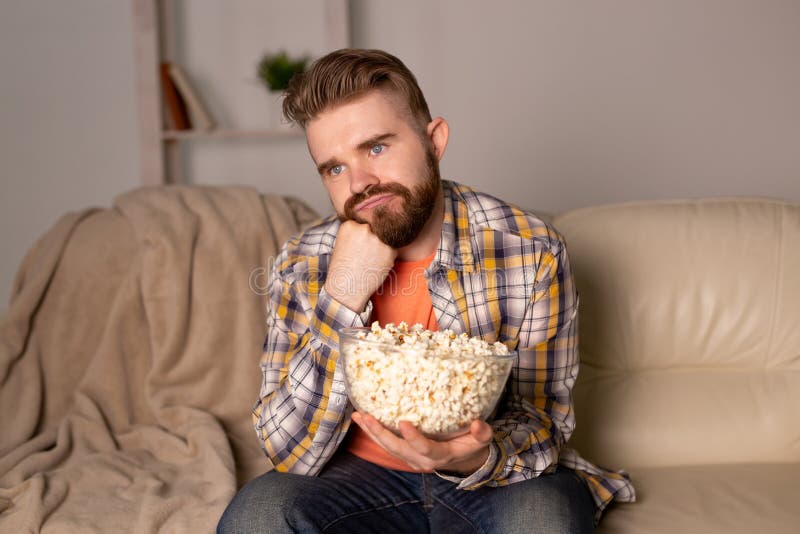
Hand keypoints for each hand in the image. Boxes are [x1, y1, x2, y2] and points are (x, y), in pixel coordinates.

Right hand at [325, 221, 396, 312]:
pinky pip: (393, 248)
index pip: (364, 221)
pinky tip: (377, 264)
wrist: (347, 289)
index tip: (362, 242)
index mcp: (350, 225)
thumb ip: (356, 232)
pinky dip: (388, 256)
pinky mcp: (390, 250)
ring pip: (386, 237)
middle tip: (367, 252)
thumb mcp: (343, 243)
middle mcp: (364, 228)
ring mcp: (378, 239)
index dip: (365, 233)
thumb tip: (373, 226)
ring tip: (371, 260)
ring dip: (382, 246)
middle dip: (374, 237)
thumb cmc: (343, 268)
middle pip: (376, 227)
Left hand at [351, 412, 492, 473]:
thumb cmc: (471, 445)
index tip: (403, 422)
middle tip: (366, 417)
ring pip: (387, 448)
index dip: (414, 438)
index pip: (425, 448)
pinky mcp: (404, 454)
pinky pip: (386, 445)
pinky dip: (374, 433)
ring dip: (372, 432)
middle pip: (397, 449)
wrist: (464, 461)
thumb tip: (478, 423)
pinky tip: (363, 420)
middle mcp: (422, 460)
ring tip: (358, 416)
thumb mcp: (482, 440)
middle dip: (380, 433)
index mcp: (441, 454)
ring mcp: (411, 458)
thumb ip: (481, 433)